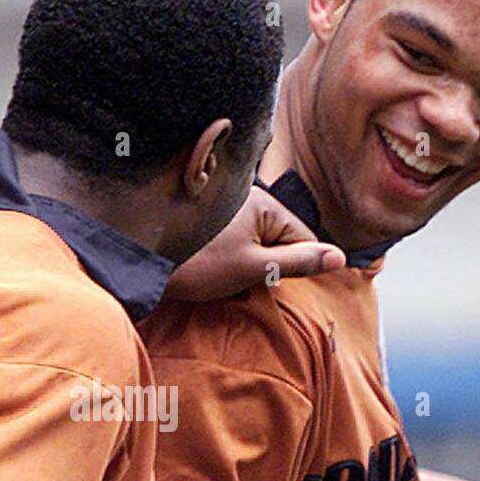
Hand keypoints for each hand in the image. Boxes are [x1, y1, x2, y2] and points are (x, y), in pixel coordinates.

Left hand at [166, 184, 344, 300]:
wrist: (139, 258)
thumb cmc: (196, 263)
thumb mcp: (253, 268)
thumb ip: (298, 262)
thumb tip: (340, 258)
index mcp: (264, 203)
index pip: (302, 238)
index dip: (291, 266)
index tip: (267, 283)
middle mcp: (247, 197)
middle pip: (277, 239)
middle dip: (266, 266)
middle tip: (239, 283)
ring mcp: (225, 206)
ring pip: (253, 242)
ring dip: (245, 264)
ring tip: (218, 275)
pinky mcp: (207, 218)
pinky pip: (232, 240)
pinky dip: (226, 258)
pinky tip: (207, 268)